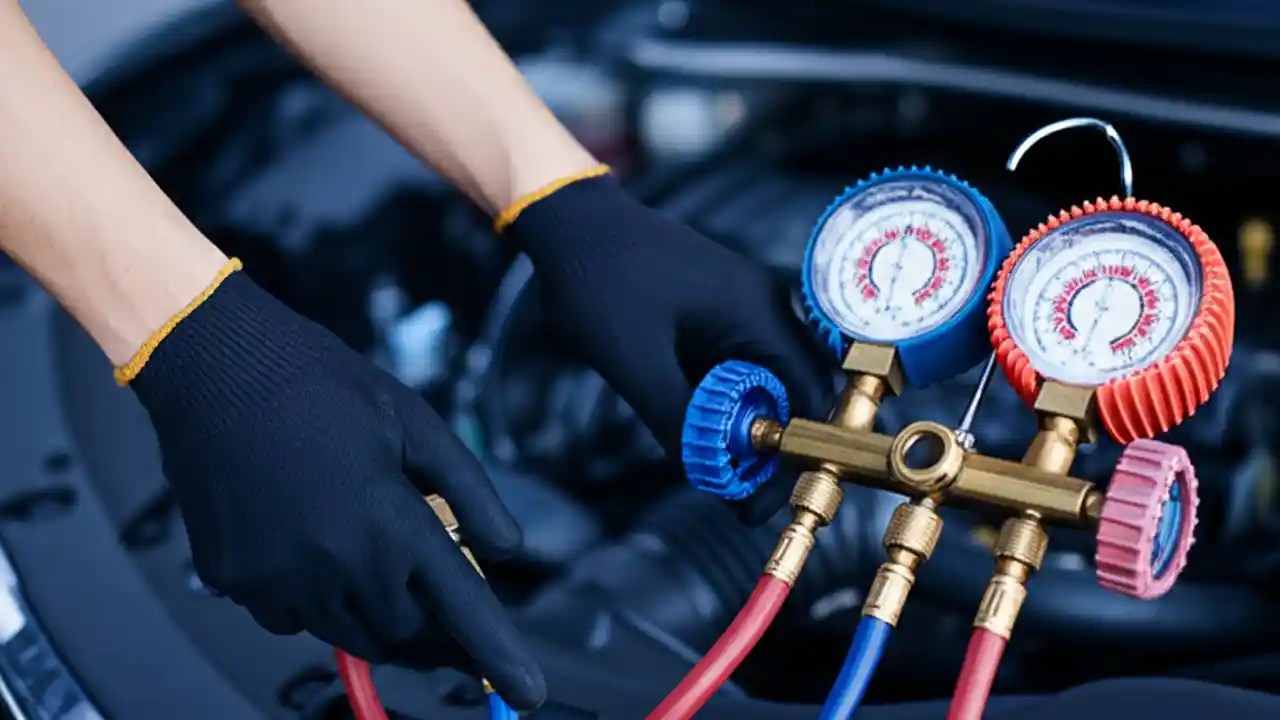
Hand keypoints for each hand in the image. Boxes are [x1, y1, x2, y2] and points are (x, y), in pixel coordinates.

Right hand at [128, 270, 544, 709]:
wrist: (214, 365)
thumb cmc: (320, 384)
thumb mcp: (416, 422)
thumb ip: (469, 492)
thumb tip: (505, 548)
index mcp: (388, 521)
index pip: (461, 609)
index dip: (500, 656)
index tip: (528, 693)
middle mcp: (334, 564)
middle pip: (406, 631)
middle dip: (434, 623)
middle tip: (442, 589)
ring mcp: (278, 580)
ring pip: (351, 632)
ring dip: (379, 611)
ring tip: (377, 554)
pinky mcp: (236, 582)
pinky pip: (293, 619)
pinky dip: (319, 601)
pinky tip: (319, 549)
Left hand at [508, 174, 829, 522]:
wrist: (571, 220)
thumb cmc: (600, 278)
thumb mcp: (634, 361)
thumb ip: (675, 418)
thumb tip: (708, 472)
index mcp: (756, 312)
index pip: (804, 394)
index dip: (790, 451)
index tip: (761, 498)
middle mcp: (762, 307)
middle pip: (789, 392)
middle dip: (766, 445)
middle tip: (737, 496)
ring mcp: (741, 306)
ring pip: (760, 382)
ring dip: (740, 424)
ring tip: (714, 470)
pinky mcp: (717, 310)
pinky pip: (734, 366)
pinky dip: (721, 401)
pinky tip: (694, 427)